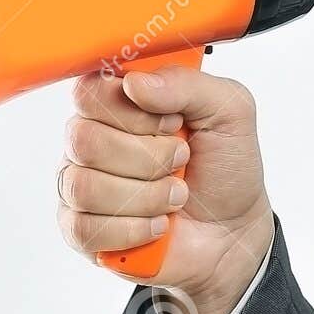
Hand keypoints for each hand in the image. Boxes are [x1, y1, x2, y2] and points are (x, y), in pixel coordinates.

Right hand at [57, 66, 273, 313]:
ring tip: (176, 196)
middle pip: (83, 140)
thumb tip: (133, 82)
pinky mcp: (81, 229)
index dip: (132, 113)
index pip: (89, 92)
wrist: (234, 230)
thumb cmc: (225, 168)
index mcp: (119, 102)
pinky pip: (84, 228)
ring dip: (145, 196)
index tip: (173, 123)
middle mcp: (91, 139)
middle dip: (147, 158)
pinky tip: (157, 224)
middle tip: (181, 160)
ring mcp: (80, 184)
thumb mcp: (228, 110)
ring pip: (84, 186)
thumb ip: (186, 82)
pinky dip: (133, 229)